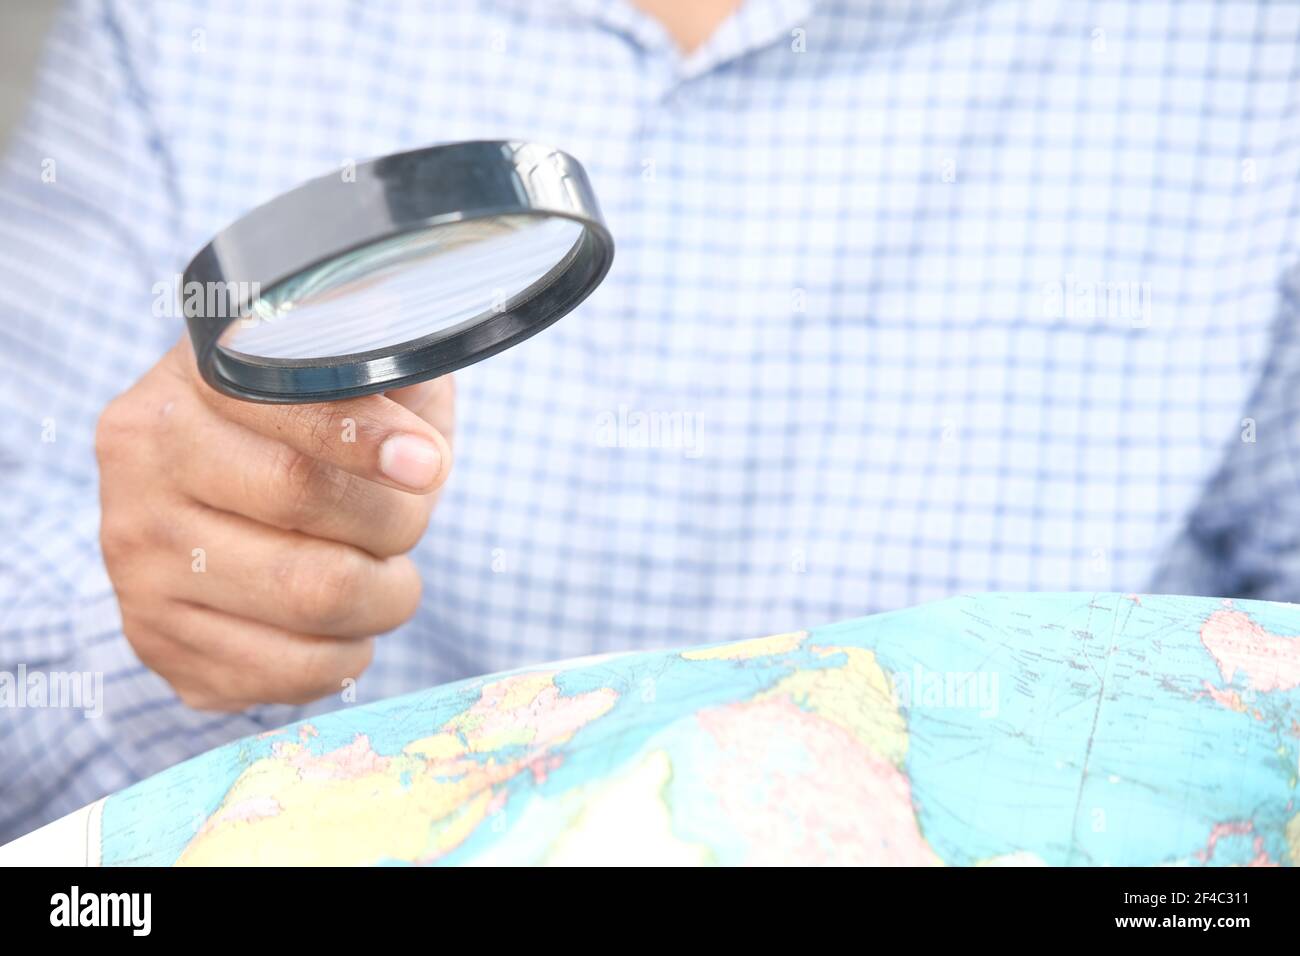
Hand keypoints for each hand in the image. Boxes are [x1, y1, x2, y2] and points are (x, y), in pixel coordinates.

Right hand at [95, 338, 453, 710]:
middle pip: (306, 506)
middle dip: (395, 521)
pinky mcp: (158, 642)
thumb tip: (394, 322)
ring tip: (387, 577)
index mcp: (185, 389)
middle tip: (409, 522)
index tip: (429, 464)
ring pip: (312, 598)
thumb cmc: (309, 429)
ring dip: (385, 595)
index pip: (291, 417)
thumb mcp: (345, 369)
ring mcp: (137, 566)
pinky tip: (346, 627)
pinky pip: (289, 672)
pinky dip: (347, 655)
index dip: (370, 442)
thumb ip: (372, 350)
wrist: (218, 502)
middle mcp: (140, 475)